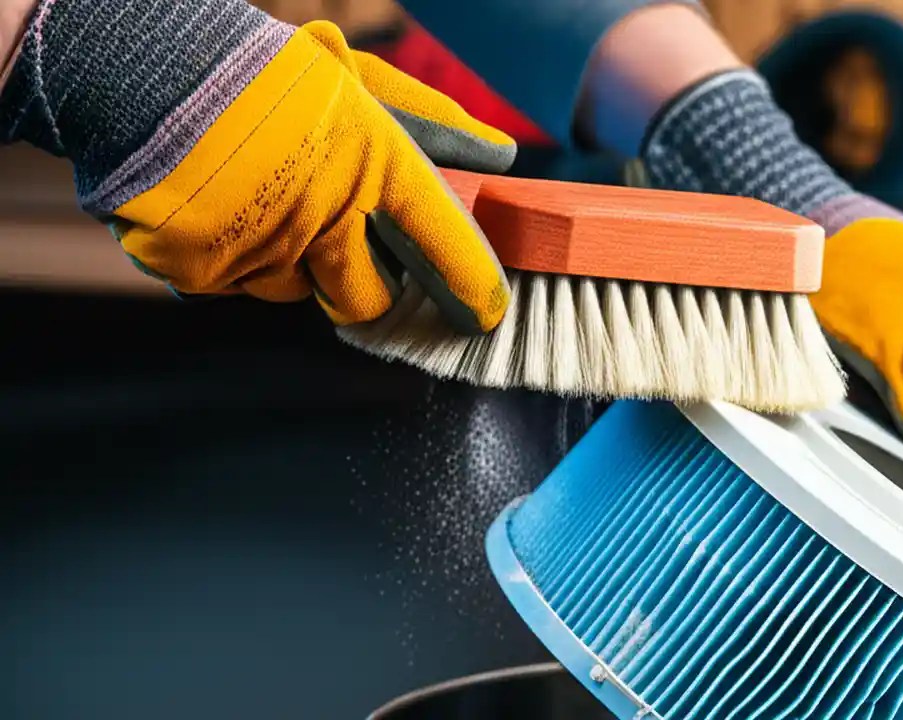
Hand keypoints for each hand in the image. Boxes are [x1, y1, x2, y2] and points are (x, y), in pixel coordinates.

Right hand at [110, 20, 515, 329]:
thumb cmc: (259, 72)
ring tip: (264, 200)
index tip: (486, 314)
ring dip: (293, 264)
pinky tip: (220, 209)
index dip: (470, 285)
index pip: (441, 243)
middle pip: (370, 301)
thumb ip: (431, 123)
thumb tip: (501, 157)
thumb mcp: (352, 80)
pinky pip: (236, 289)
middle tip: (340, 239)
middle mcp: (323, 218)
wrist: (137, 66)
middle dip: (365, 284)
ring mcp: (261, 252)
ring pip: (298, 294)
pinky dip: (233, 260)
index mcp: (371, 164)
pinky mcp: (203, 275)